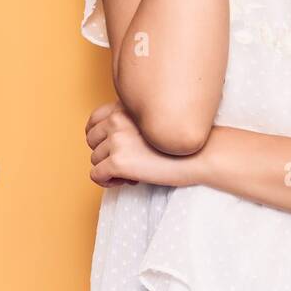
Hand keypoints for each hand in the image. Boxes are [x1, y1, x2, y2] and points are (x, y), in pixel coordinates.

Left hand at [85, 99, 200, 188]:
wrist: (199, 155)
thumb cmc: (179, 142)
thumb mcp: (151, 122)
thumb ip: (128, 124)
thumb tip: (105, 143)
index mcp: (125, 108)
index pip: (94, 120)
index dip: (98, 136)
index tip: (109, 147)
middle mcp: (117, 120)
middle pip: (91, 141)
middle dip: (105, 154)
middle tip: (129, 162)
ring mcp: (116, 140)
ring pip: (94, 160)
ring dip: (110, 169)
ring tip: (134, 171)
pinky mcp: (118, 161)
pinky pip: (96, 175)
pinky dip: (107, 182)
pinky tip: (128, 180)